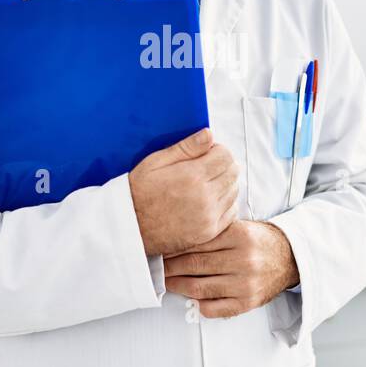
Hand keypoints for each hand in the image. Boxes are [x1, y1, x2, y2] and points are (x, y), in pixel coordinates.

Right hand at [128, 128, 238, 256]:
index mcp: (192, 176)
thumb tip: (208, 134)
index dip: (217, 150)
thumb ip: (185, 148)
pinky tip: (209, 200)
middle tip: (207, 167)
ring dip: (225, 184)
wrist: (130, 227)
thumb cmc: (139, 192)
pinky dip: (225, 204)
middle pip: (233, 172)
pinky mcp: (209, 232)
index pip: (225, 155)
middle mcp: (205, 197)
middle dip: (223, 165)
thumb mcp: (155, 162)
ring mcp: (209, 216)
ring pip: (234, 191)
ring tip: (206, 184)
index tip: (207, 153)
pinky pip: (231, 212)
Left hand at [163, 220, 298, 318]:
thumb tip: (176, 241)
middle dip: (169, 267)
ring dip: (177, 285)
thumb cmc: (258, 241)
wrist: (290, 258)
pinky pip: (214, 308)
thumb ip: (213, 232)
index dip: (174, 247)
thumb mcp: (239, 227)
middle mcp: (243, 260)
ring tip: (166, 281)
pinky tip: (189, 298)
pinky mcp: (247, 302)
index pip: (197, 242)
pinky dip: (198, 304)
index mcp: (239, 236)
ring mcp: (245, 284)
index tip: (160, 250)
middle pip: (194, 265)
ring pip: (199, 287)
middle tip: (156, 267)